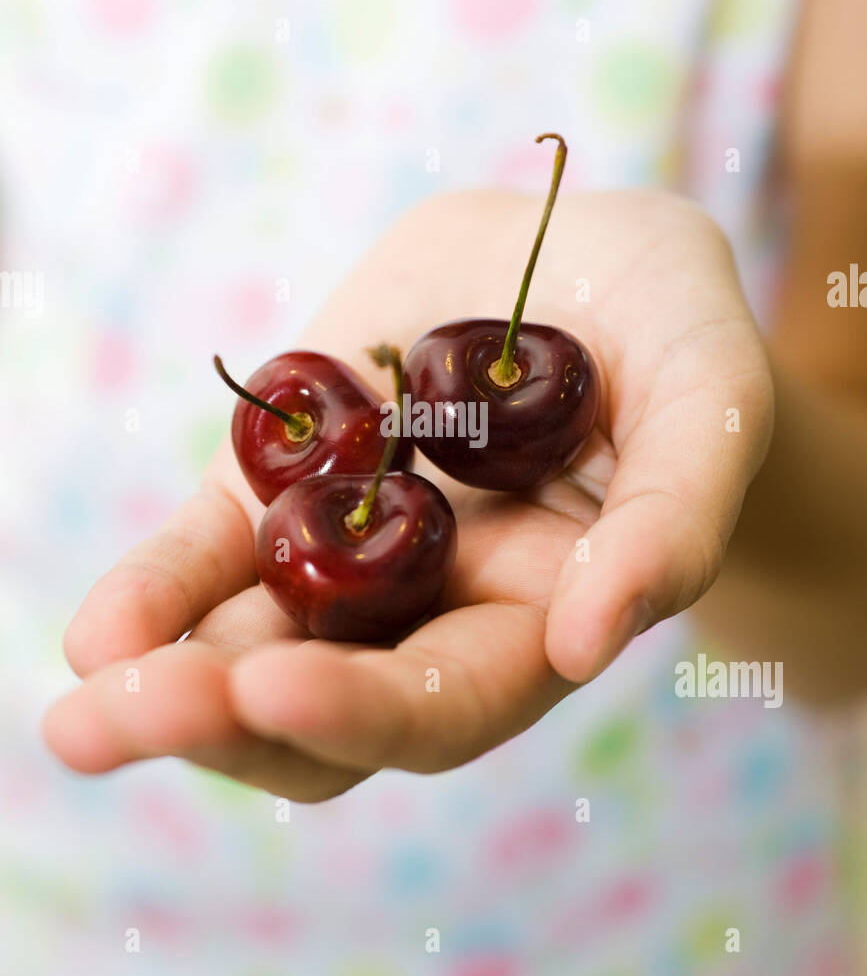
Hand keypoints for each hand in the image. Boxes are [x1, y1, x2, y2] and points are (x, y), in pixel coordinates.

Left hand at [44, 189, 772, 798]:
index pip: (455, 698)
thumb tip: (591, 641)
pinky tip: (101, 634)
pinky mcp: (282, 482)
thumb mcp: (709, 391)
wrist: (574, 252)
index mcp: (545, 612)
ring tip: (86, 705)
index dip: (372, 707)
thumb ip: (676, 513)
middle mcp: (435, 607)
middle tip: (114, 723)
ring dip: (163, 684)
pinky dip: (157, 592)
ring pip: (252, 652)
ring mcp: (348, 550)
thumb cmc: (671, 324)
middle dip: (228, 721)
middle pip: (330, 708)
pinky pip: (213, 554)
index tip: (279, 691)